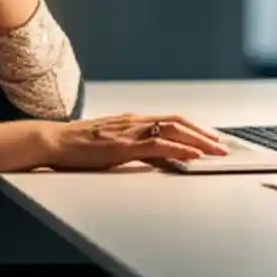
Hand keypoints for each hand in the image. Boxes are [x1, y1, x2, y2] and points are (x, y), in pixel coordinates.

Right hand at [41, 113, 229, 170]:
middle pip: (178, 122)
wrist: (53, 141)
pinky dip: (179, 149)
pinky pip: (158, 145)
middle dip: (204, 133)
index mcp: (133, 120)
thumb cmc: (77, 145)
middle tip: (222, 145)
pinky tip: (192, 155)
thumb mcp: (112, 144)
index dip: (194, 128)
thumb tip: (155, 156)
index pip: (171, 120)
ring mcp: (130, 131)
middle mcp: (135, 121)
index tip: (211, 137)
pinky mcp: (123, 145)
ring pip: (174, 130)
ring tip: (216, 151)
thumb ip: (134, 147)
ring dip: (199, 141)